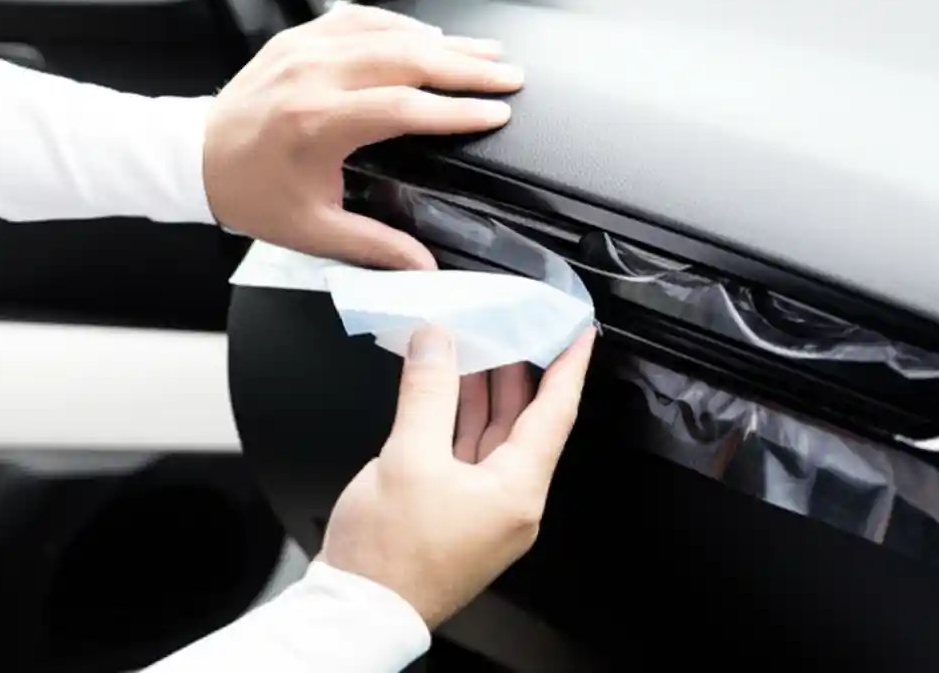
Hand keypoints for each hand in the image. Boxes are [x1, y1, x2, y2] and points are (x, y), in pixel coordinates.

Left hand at [202, 2, 522, 269]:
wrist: (194, 158)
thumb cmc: (252, 193)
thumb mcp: (313, 231)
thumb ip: (375, 246)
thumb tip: (425, 269)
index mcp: (316, 124)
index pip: (404, 107)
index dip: (456, 110)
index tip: (496, 112)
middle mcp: (313, 77)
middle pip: (407, 59)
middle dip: (466, 66)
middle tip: (509, 74)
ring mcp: (304, 50)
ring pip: (388, 32)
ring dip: (442, 41)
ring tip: (484, 51)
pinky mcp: (298, 39)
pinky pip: (358, 20)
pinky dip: (399, 24)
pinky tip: (428, 35)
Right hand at [318, 325, 596, 627]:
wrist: (359, 612)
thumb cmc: (388, 557)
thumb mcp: (408, 458)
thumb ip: (427, 392)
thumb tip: (437, 342)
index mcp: (517, 491)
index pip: (556, 414)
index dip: (569, 367)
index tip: (578, 332)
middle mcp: (510, 502)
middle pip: (525, 422)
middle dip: (518, 372)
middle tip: (515, 327)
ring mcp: (483, 510)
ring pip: (493, 436)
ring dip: (484, 392)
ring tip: (474, 347)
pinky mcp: (456, 514)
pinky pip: (467, 453)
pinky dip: (458, 418)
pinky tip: (444, 391)